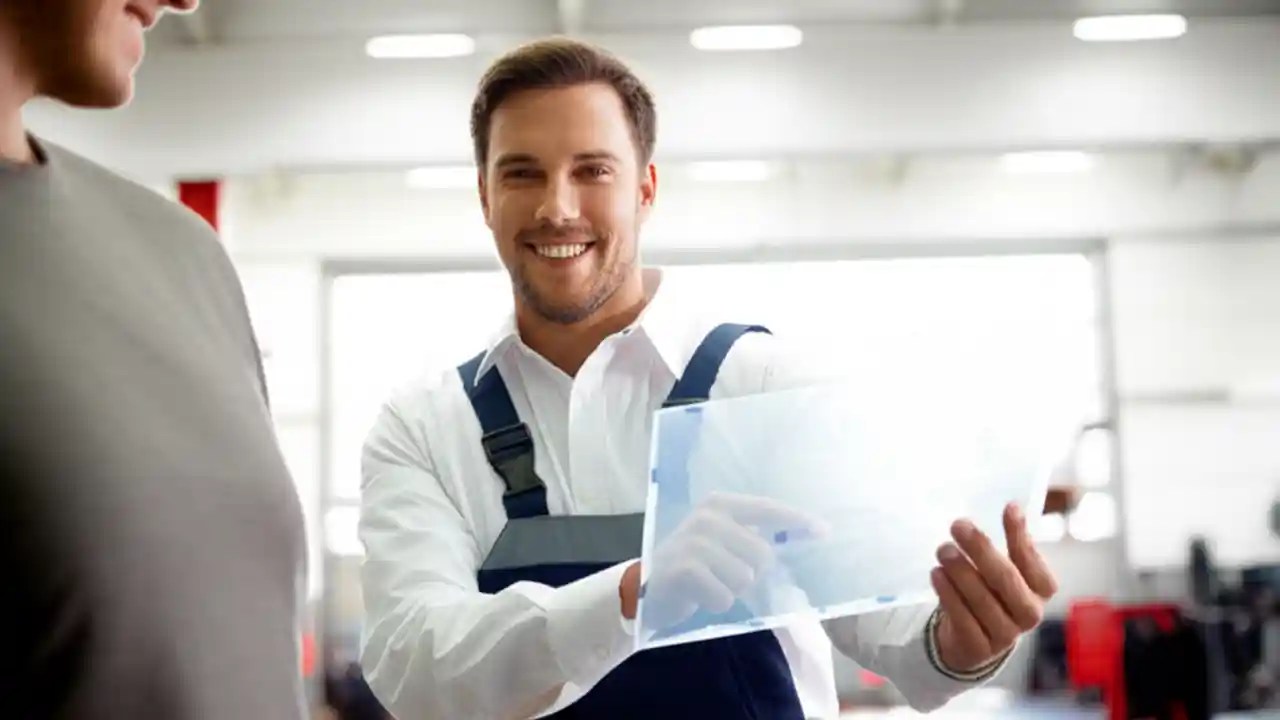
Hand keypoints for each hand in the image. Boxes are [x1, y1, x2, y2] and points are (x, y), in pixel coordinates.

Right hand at [625, 492, 827, 629]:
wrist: (646, 588)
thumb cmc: (693, 565)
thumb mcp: (722, 541)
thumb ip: (753, 537)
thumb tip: (802, 539)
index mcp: (720, 504)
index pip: (768, 509)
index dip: (798, 521)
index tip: (824, 532)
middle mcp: (708, 516)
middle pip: (762, 553)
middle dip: (752, 573)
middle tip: (726, 575)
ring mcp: (695, 541)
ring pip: (745, 577)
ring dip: (732, 590)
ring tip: (711, 584)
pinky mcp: (687, 568)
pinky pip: (725, 596)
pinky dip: (717, 603)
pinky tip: (700, 595)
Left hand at [930, 502, 1057, 672]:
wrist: (973, 639)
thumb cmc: (992, 592)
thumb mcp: (1005, 568)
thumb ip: (1013, 542)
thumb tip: (1015, 506)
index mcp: (1042, 590)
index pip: (1033, 562)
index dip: (1021, 536)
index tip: (1008, 508)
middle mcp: (1030, 613)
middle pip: (1006, 580)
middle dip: (981, 550)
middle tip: (958, 525)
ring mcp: (1006, 634)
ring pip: (982, 600)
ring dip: (960, 571)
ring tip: (943, 549)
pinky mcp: (979, 648)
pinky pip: (963, 618)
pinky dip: (948, 594)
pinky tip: (936, 574)